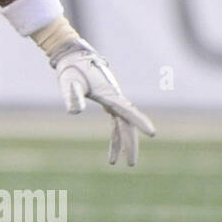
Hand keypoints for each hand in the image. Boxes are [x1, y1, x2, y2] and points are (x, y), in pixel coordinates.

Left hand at [49, 38, 154, 166]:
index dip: (139, 121)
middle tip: (131, 164)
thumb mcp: (69, 83)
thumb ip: (72, 97)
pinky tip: (113, 150)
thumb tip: (73, 112)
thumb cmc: (71, 70)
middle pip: (128, 123)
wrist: (73, 57)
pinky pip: (117, 122)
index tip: (152, 133)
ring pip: (123, 125)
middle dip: (131, 144)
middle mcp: (115, 98)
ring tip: (115, 163)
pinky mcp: (109, 101)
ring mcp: (114, 99)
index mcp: (109, 94)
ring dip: (122, 143)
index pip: (127, 111)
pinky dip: (115, 135)